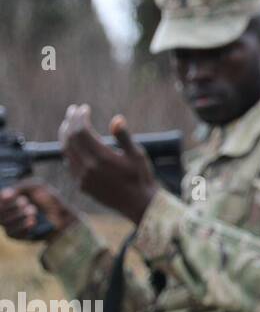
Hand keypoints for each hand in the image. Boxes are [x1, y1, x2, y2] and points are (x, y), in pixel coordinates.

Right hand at [0, 180, 75, 240]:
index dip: (3, 201)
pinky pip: (13, 233)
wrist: (63, 212)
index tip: (13, 196)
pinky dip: (22, 226)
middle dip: (11, 207)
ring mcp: (11, 225)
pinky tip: (32, 221)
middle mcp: (6, 213)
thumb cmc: (48, 198)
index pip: (0, 203)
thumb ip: (20, 187)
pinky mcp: (18, 236)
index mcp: (7, 201)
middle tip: (25, 202)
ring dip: (18, 215)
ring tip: (32, 210)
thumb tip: (4, 193)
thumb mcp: (35, 186)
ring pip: (5, 223)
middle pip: (0, 213)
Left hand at [59, 106, 157, 224]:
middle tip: (73, 110)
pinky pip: (69, 163)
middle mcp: (89, 168)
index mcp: (102, 158)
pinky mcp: (81, 185)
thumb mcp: (137, 154)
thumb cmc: (141, 176)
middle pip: (70, 139)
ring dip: (66, 135)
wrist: (138, 203)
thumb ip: (124, 137)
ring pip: (66, 151)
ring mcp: (82, 177)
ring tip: (69, 124)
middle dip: (70, 122)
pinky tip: (74, 144)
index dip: (80, 117)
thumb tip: (117, 119)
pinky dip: (68, 149)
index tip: (84, 108)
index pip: (82, 132)